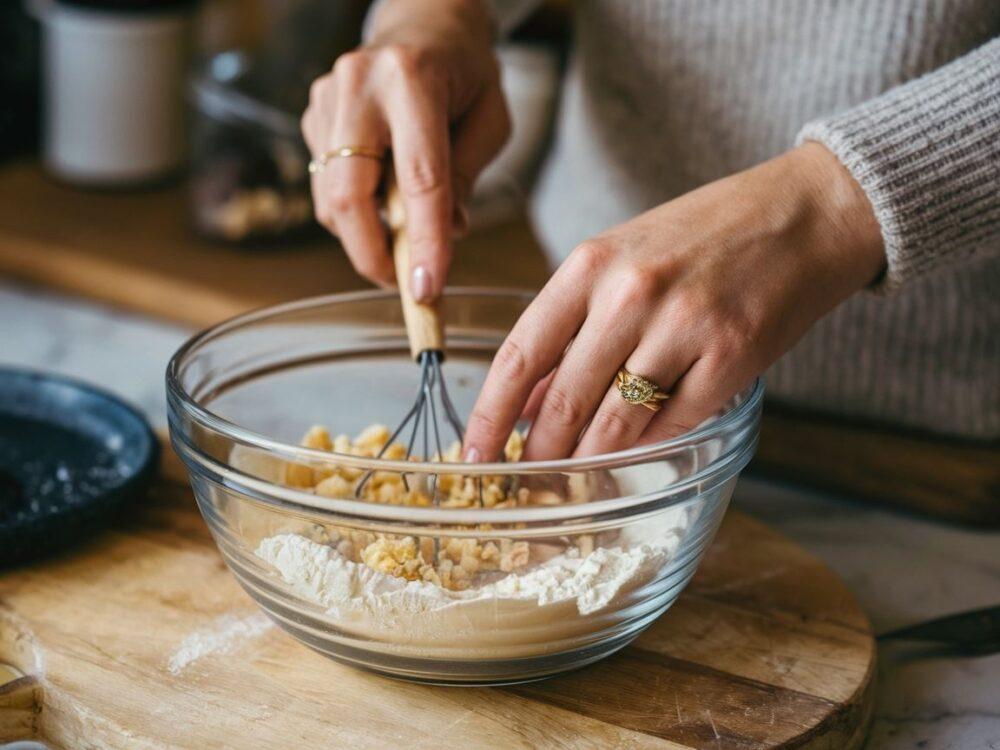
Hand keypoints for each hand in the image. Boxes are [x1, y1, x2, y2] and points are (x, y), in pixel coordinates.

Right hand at [301, 0, 509, 299]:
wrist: (423, 21)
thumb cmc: (465, 72)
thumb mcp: (490, 120)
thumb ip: (465, 177)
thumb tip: (445, 237)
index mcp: (413, 79)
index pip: (419, 180)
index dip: (423, 242)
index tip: (428, 290)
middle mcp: (359, 85)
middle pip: (349, 194)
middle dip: (372, 254)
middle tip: (401, 284)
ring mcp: (327, 98)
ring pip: (332, 197)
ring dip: (365, 235)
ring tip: (401, 238)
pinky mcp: (312, 114)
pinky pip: (326, 184)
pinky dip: (354, 210)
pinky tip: (382, 198)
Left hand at [463, 143, 884, 460]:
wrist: (802, 213)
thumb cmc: (702, 236)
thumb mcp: (619, 262)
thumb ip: (569, 329)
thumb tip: (522, 402)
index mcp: (590, 265)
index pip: (520, 354)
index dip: (489, 414)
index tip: (474, 454)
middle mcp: (630, 294)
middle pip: (564, 398)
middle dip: (538, 453)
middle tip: (526, 483)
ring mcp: (683, 325)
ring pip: (615, 423)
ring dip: (587, 463)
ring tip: (572, 483)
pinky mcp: (733, 356)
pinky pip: (673, 423)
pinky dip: (647, 449)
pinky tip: (633, 460)